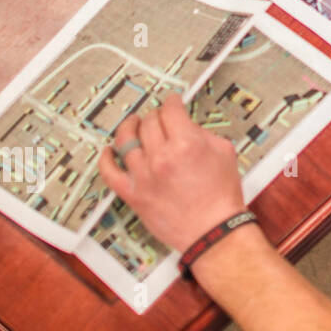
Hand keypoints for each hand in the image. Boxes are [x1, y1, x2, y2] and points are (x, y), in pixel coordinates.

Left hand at [98, 95, 244, 253]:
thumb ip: (203, 133)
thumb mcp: (224, 152)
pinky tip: (109, 150)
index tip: (171, 102)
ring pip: (125, 140)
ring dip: (129, 127)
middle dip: (154, 114)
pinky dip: (106, 158)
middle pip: (148, 122)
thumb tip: (186, 125)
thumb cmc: (222, 195)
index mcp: (186, 144)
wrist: (213, 229)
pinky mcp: (133, 194)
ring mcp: (143, 176)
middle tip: (158, 116)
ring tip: (131, 124)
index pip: (170, 110)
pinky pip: (109, 172)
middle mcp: (162, 157)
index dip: (171, 101)